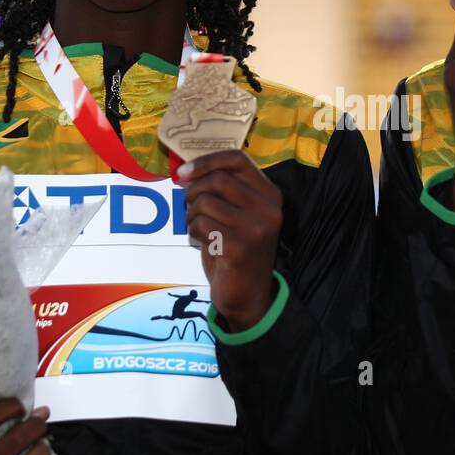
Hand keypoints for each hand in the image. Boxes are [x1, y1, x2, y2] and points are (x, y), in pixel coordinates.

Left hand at [178, 150, 282, 329]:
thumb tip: (186, 171)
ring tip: (198, 228)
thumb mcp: (240, 214)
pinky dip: (193, 232)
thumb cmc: (238, 249)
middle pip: (218, 179)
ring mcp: (256, 229)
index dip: (206, 161)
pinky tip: (202, 242)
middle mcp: (268, 209)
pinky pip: (201, 225)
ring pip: (205, 202)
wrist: (249, 295)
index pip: (238, 159)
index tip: (184, 172)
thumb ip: (224, 191)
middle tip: (189, 205)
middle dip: (194, 190)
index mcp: (270, 195)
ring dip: (191, 215)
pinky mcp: (239, 248)